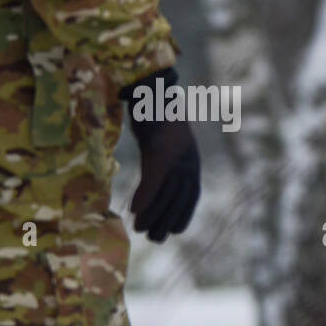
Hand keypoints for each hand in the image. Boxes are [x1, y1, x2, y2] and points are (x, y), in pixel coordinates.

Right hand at [123, 69, 200, 242]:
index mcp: (191, 157)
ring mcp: (174, 154)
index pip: (192, 193)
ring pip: (166, 193)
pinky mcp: (158, 150)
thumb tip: (158, 175)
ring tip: (141, 231)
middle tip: (154, 239)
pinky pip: (152, 180)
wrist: (150, 86)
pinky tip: (133, 212)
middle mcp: (187, 158)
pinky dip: (144, 197)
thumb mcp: (164, 138)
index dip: (184, 213)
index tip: (176, 230)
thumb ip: (165, 158)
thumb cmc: (154, 112)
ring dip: (153, 214)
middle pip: (179, 197)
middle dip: (167, 220)